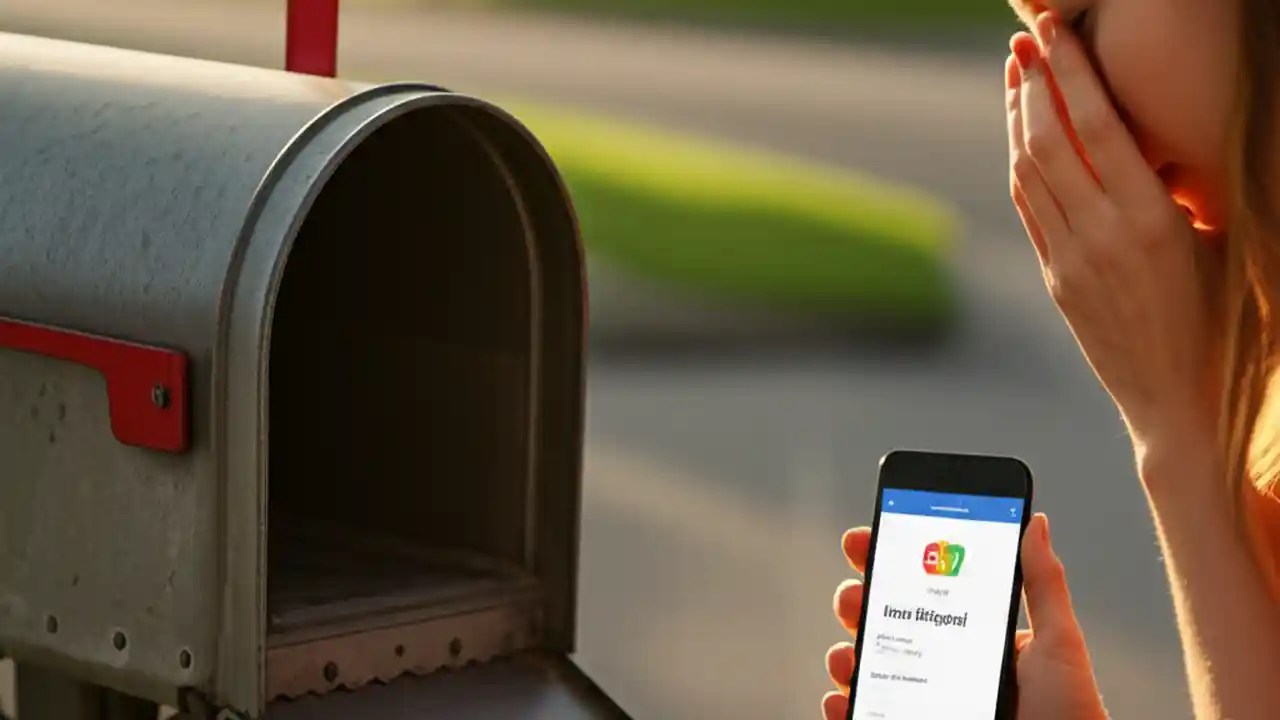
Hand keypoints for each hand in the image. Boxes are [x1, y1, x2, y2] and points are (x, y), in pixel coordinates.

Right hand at [822, 514, 1107, 719]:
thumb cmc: (1072, 712)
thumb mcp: (1058, 643)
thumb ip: (1042, 583)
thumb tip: (1034, 521)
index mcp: (971, 635)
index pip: (919, 587)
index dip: (884, 558)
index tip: (860, 537)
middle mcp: (941, 665)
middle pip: (882, 623)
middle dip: (855, 602)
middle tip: (854, 597)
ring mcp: (923, 699)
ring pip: (866, 669)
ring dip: (844, 656)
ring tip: (848, 658)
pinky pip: (866, 714)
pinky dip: (844, 707)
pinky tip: (844, 702)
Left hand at [1008, 14, 1222, 451]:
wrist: (1177, 401)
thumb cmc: (1218, 320)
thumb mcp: (1216, 244)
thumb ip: (1178, 191)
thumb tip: (1152, 138)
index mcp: (1151, 219)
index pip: (1097, 127)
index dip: (1070, 73)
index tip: (1053, 34)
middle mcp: (1101, 235)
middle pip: (1048, 142)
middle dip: (1031, 84)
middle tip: (1024, 41)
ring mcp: (1069, 259)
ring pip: (1028, 173)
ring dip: (1017, 119)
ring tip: (1018, 76)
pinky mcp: (1055, 279)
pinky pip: (1028, 209)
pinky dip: (1021, 164)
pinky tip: (1022, 137)